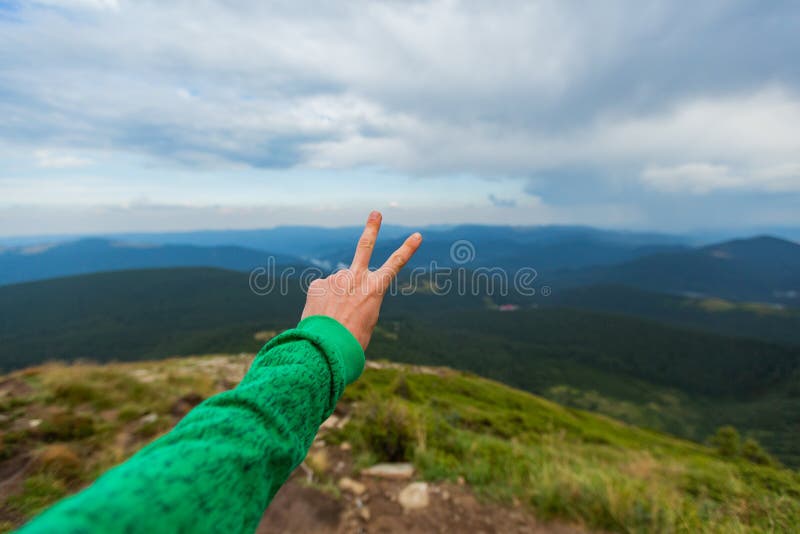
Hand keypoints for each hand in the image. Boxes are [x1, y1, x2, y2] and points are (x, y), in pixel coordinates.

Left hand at [301, 211, 421, 349]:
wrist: (326, 347)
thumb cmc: (352, 341)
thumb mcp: (366, 321)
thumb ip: (359, 299)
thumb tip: (342, 289)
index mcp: (375, 289)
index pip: (396, 264)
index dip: (407, 249)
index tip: (417, 235)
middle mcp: (356, 278)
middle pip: (365, 247)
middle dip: (372, 229)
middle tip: (375, 213)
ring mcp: (335, 278)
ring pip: (338, 284)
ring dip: (336, 298)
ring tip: (333, 318)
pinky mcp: (317, 283)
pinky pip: (322, 291)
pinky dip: (322, 302)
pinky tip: (321, 315)